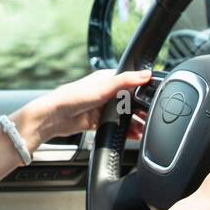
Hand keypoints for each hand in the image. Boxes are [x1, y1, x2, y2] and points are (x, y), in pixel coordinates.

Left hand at [17, 68, 153, 145]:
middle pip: (130, 100)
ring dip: (135, 122)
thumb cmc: (72, 97)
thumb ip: (126, 81)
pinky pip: (117, 125)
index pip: (132, 82)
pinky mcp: (98, 121)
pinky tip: (134, 136)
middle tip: (153, 118)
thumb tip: (146, 74)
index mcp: (108, 78)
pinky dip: (126, 130)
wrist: (53, 117)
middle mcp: (107, 92)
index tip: (156, 98)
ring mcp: (102, 107)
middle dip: (142, 110)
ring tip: (147, 130)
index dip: (144, 90)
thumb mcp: (103, 87)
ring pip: (125, 115)